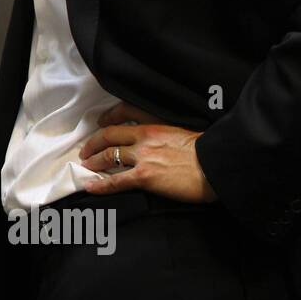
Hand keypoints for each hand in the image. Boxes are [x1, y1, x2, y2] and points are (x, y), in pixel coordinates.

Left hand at [77, 101, 216, 203]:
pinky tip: (91, 187)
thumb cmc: (206, 152)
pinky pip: (115, 180)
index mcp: (155, 125)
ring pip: (109, 156)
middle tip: (85, 150)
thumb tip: (158, 145)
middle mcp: (144, 138)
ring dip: (93, 161)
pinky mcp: (144, 177)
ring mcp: (143, 157)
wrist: (215, 166)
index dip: (109, 117)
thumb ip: (165, 135)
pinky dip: (100, 184)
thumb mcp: (182, 133)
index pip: (125, 112)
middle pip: (110, 135)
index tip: (101, 121)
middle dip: (94, 143)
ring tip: (86, 166)